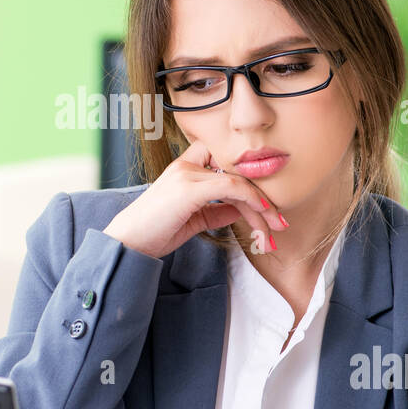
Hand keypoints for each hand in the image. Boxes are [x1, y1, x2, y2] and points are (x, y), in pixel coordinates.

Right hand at [102, 138, 285, 259]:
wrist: (127, 243)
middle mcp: (187, 165)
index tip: (268, 209)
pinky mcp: (189, 187)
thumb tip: (243, 210)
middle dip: (263, 199)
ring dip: (262, 207)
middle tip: (279, 224)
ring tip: (273, 231)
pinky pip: (231, 187)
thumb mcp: (194, 220)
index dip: (251, 184)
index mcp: (186, 169)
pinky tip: (262, 217)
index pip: (229, 167)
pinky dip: (251, 200)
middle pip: (238, 174)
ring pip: (239, 182)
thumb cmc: (154, 232)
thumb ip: (217, 211)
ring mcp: (187, 173)